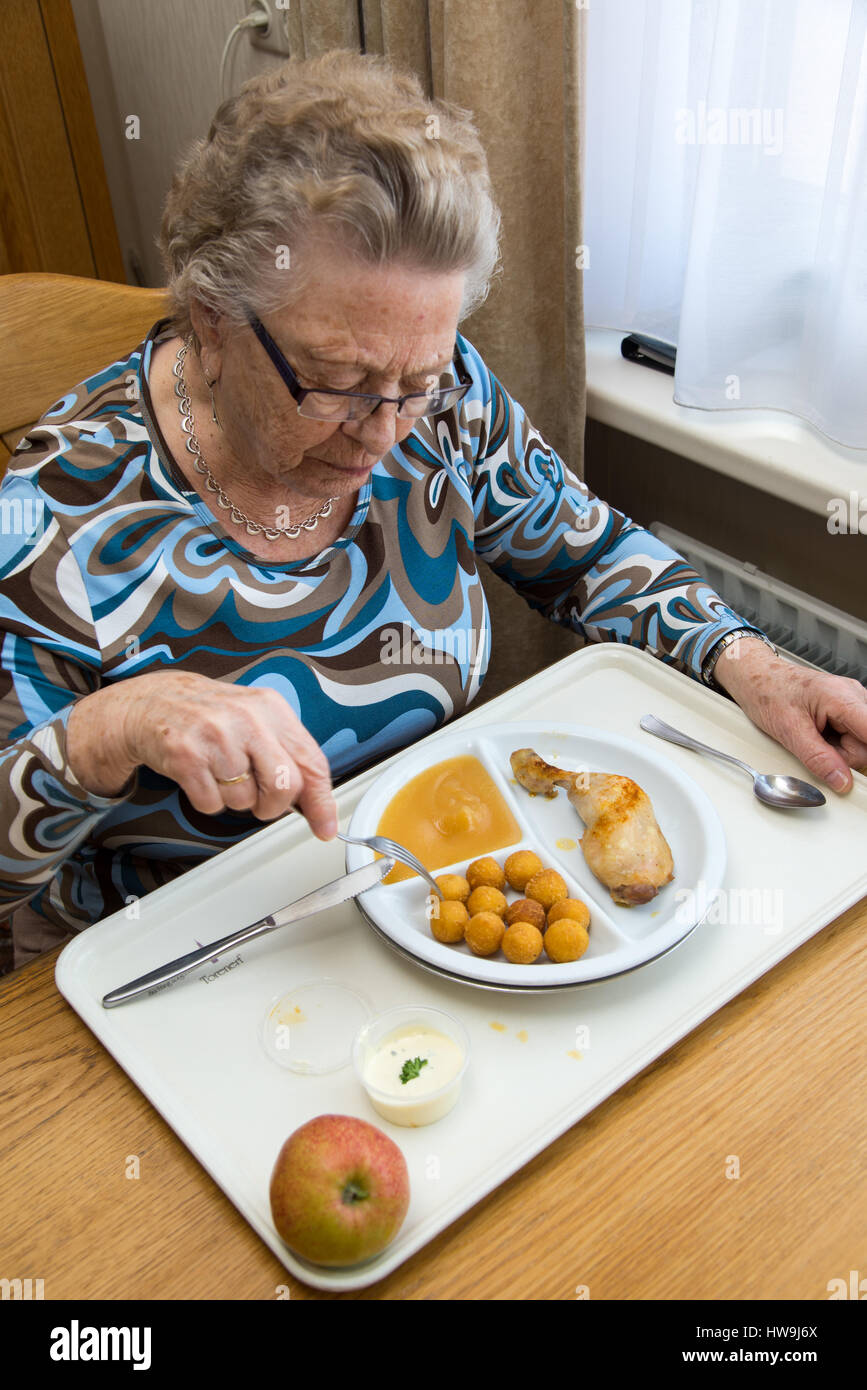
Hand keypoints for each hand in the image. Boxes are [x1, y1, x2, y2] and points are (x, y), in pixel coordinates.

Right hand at [67, 672, 337, 837]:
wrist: (153, 703)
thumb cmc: (211, 717)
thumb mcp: (256, 720)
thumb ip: (287, 755)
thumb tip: (316, 804)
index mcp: (271, 708)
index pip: (311, 762)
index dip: (321, 802)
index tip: (325, 827)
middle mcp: (246, 719)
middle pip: (283, 786)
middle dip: (273, 805)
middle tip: (260, 801)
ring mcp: (215, 736)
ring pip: (245, 800)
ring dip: (234, 800)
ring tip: (220, 774)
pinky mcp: (186, 755)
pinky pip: (212, 803)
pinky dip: (208, 800)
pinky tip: (201, 776)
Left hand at [713, 639, 866, 792]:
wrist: (756, 678)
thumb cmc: (768, 692)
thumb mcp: (789, 730)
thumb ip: (818, 758)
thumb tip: (842, 781)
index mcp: (842, 697)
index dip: (864, 753)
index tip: (852, 764)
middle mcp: (853, 696)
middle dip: (844, 756)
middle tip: (814, 746)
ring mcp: (852, 702)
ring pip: (861, 743)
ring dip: (840, 750)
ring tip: (813, 736)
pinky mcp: (846, 710)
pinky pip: (852, 737)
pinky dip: (836, 743)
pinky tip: (819, 734)